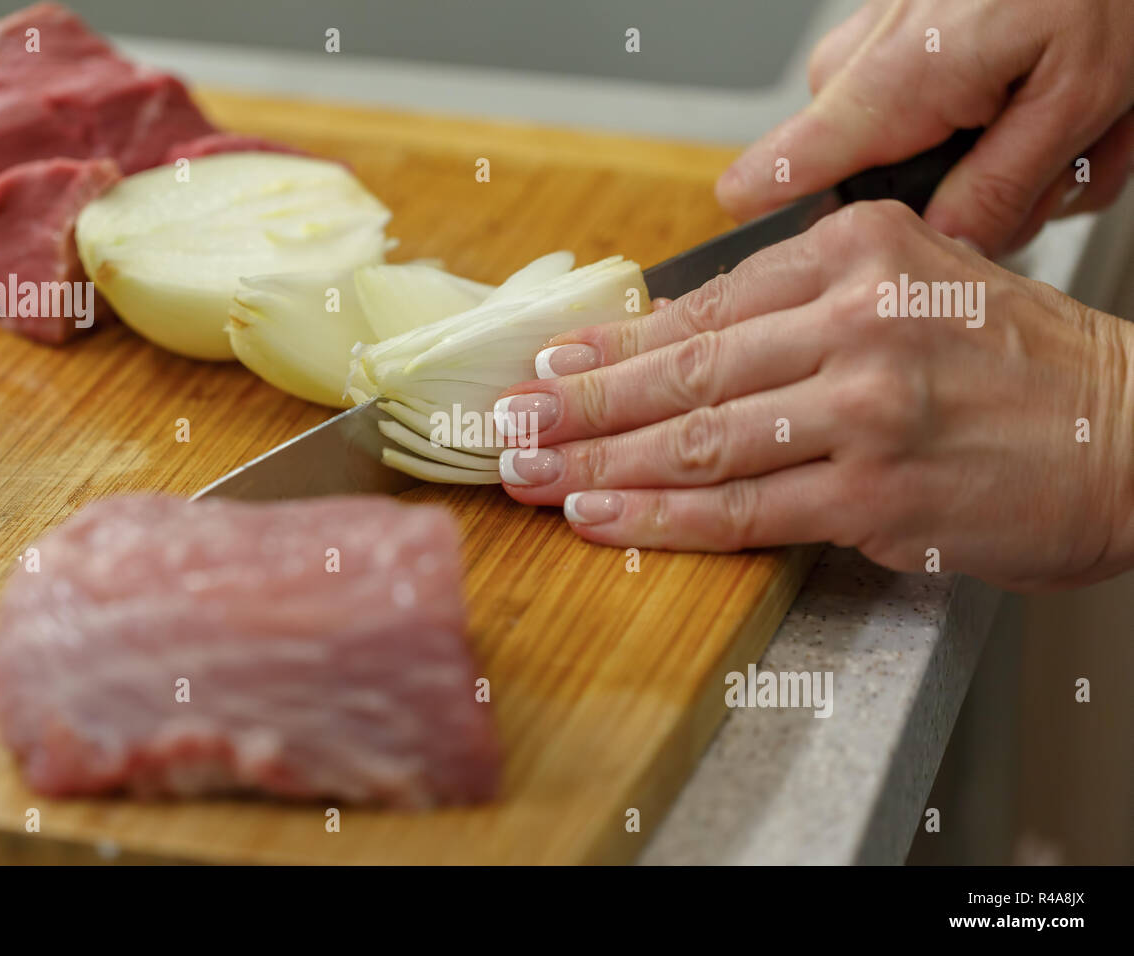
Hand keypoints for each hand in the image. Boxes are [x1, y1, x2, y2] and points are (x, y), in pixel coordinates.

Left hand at [495, 201, 1133, 591]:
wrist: (1132, 431)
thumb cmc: (1015, 366)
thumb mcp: (914, 290)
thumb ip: (801, 310)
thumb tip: (675, 348)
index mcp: (858, 254)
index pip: (703, 309)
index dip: (613, 350)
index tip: (549, 371)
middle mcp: (859, 318)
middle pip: (686, 371)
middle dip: (583, 408)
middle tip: (512, 427)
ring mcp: (868, 406)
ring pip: (701, 441)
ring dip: (602, 465)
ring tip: (535, 478)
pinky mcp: (879, 491)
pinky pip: (744, 510)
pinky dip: (662, 518)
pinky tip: (606, 518)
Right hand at [716, 0, 1133, 256]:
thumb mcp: (1078, 95)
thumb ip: (999, 190)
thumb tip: (944, 252)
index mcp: (889, 82)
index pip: (767, 182)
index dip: (786, 241)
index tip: (830, 270)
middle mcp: (861, 63)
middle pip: (873, 192)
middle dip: (969, 198)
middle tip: (1047, 174)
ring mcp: (875, 49)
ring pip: (915, 157)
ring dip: (1004, 159)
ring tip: (1070, 127)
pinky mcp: (900, 39)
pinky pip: (931, 112)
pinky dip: (1000, 116)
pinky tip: (1049, 94)